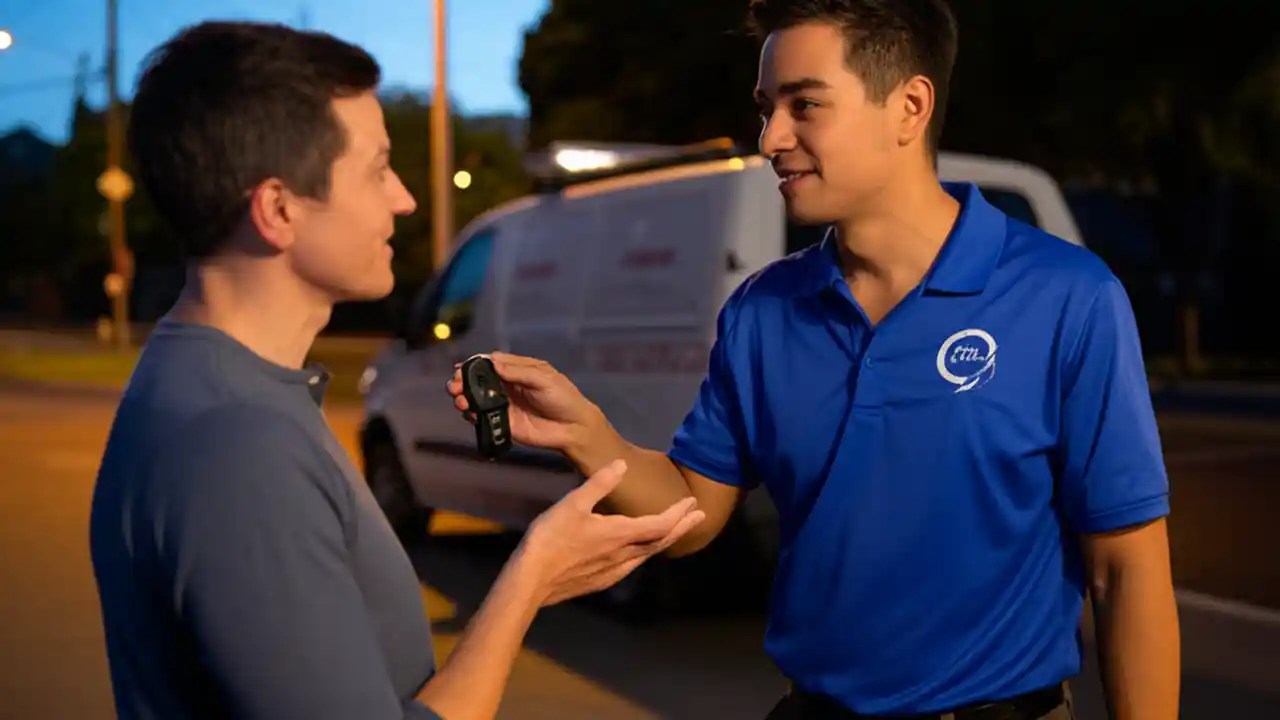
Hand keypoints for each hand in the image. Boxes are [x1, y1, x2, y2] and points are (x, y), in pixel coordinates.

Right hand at [447, 351, 600, 452]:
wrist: (573, 428)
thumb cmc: (563, 398)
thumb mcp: (544, 378)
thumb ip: (519, 371)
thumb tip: (493, 362)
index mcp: (517, 370)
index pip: (490, 363)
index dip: (474, 364)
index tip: (461, 368)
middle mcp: (506, 386)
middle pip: (478, 380)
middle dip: (463, 381)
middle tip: (454, 385)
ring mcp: (503, 405)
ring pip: (476, 398)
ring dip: (463, 397)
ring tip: (460, 400)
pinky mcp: (502, 423)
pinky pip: (482, 417)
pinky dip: (472, 414)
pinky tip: (470, 413)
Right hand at [517, 459, 704, 606]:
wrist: (531, 581)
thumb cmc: (552, 538)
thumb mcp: (573, 503)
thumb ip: (600, 483)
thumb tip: (623, 465)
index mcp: (620, 534)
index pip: (660, 524)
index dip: (678, 514)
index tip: (693, 504)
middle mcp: (624, 555)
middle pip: (660, 541)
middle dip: (680, 527)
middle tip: (698, 517)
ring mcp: (613, 572)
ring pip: (647, 555)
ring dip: (664, 541)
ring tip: (674, 532)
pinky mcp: (601, 581)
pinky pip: (632, 565)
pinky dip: (645, 553)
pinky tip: (638, 554)